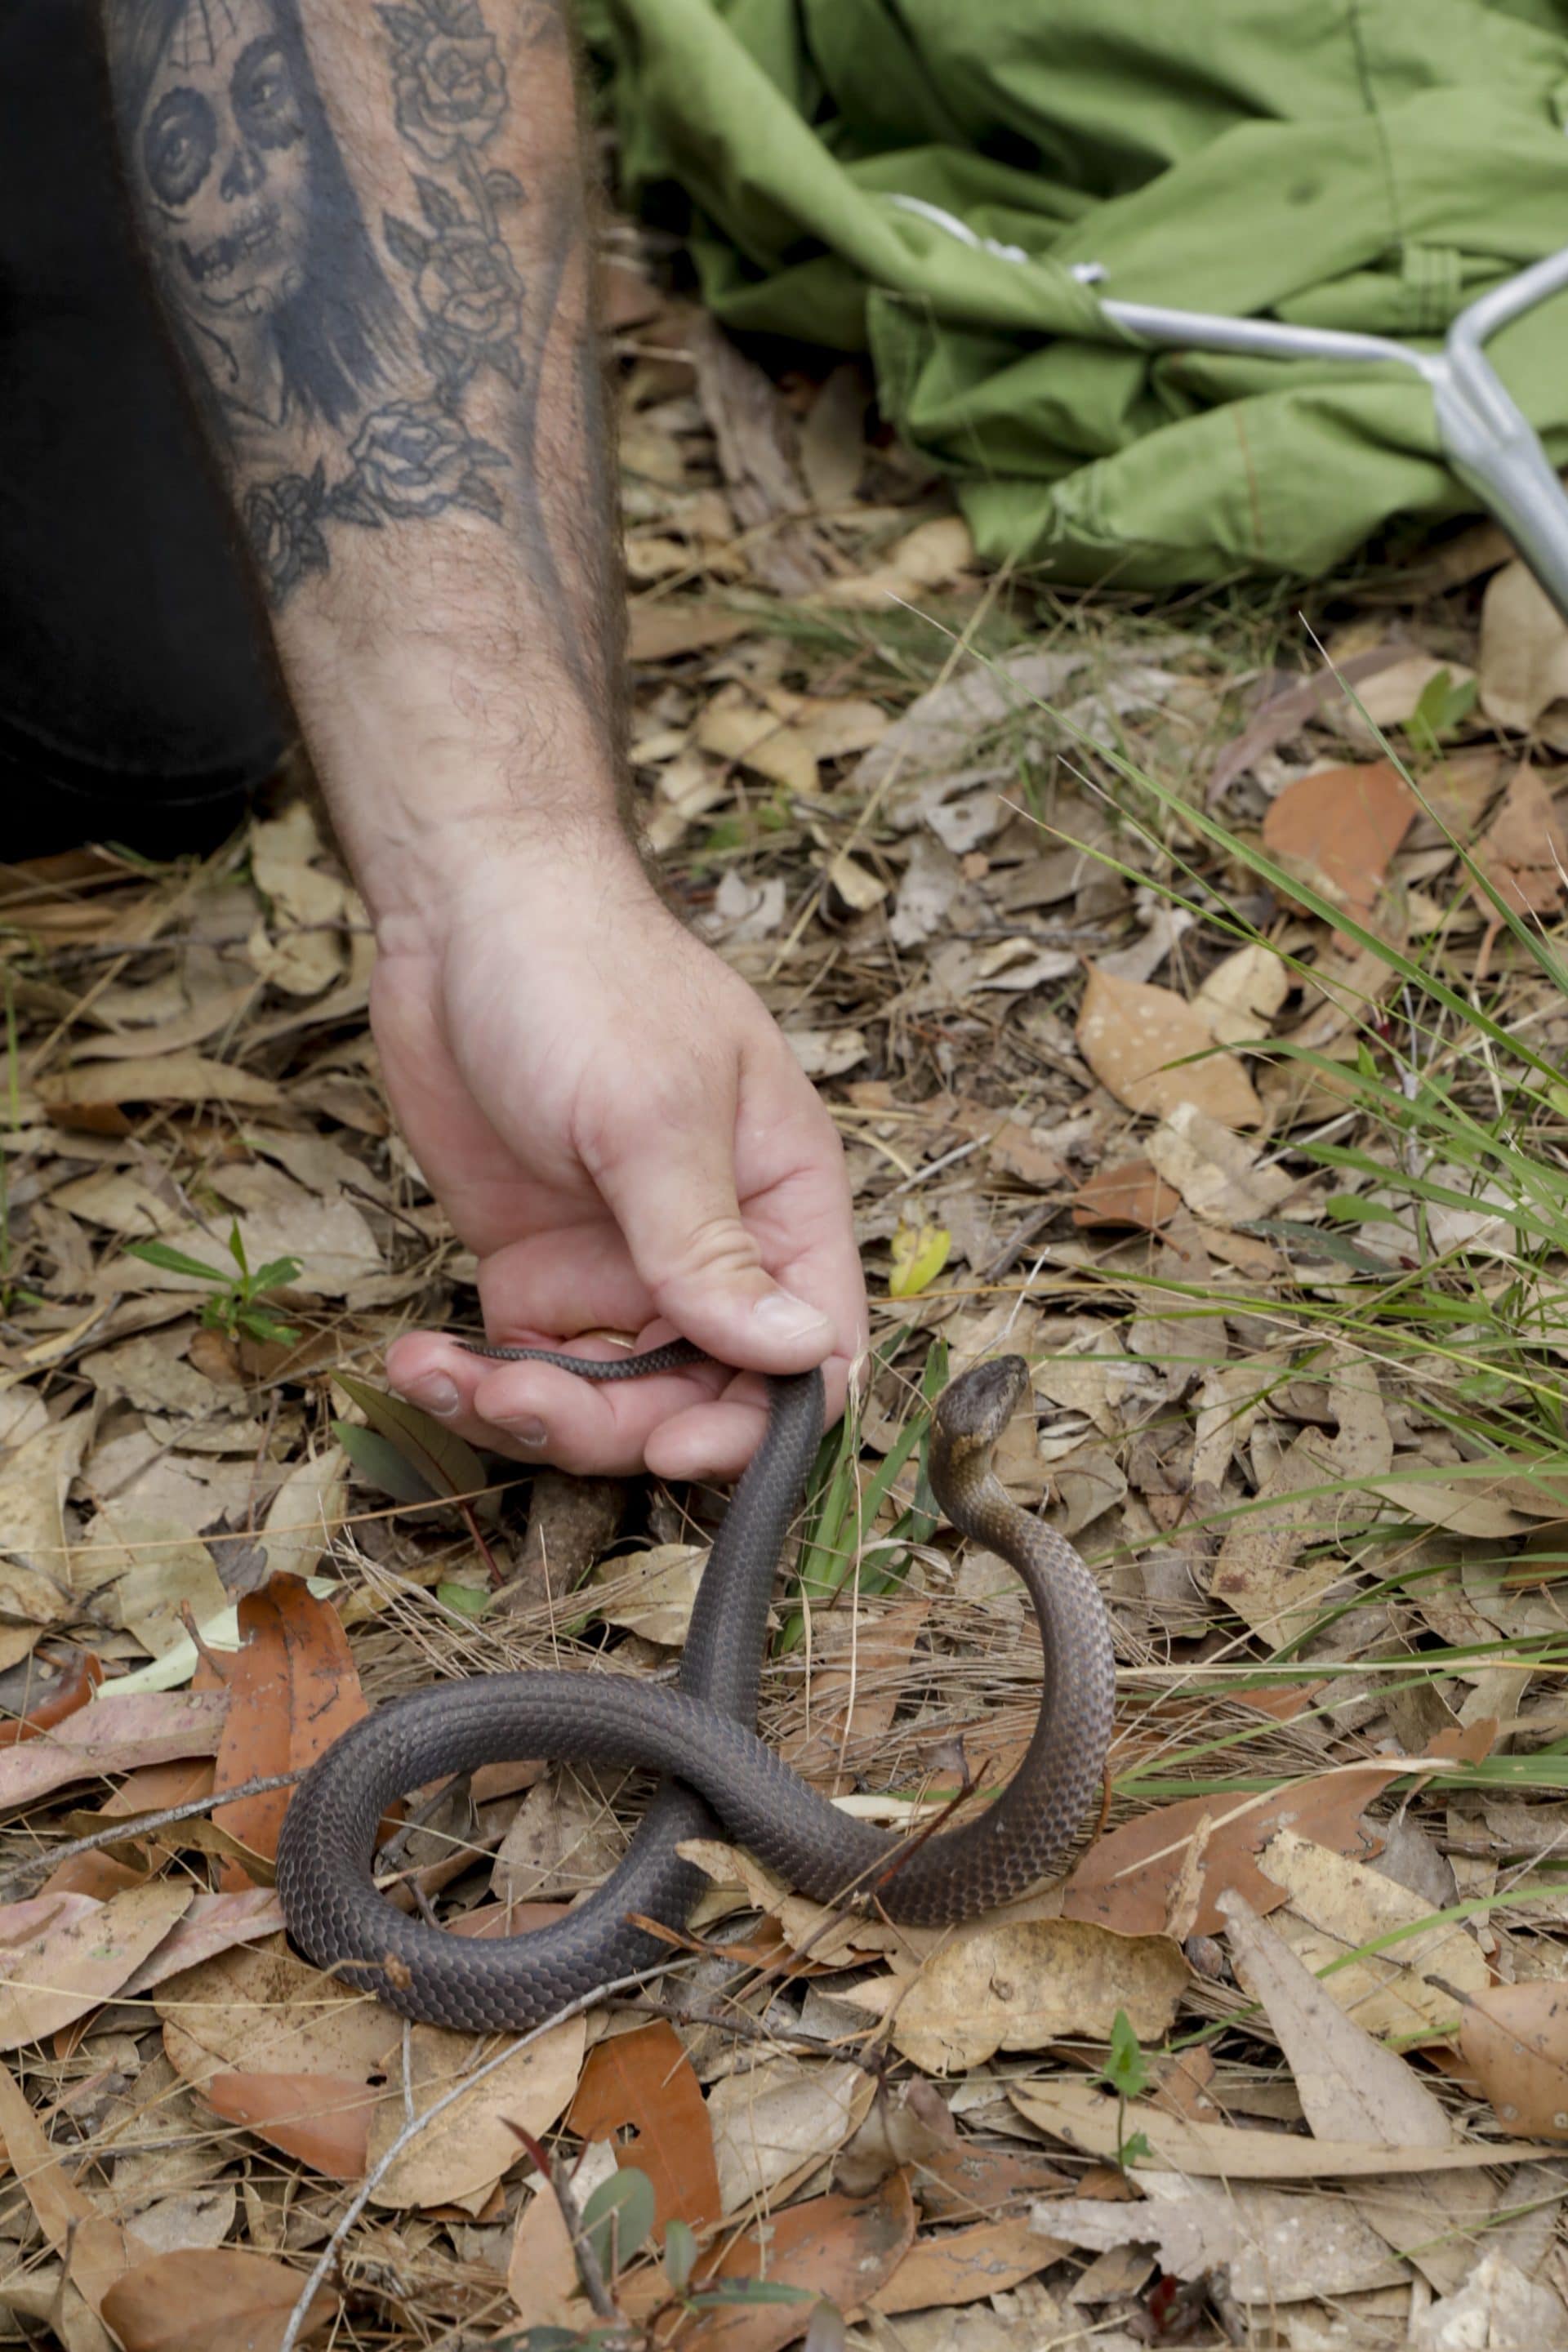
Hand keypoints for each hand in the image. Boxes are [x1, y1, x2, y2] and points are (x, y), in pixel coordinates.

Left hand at [374, 849, 865, 1477]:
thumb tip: (797, 1355)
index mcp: (782, 1207)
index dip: (758, 1425)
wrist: (461, 909)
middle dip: (614, 1429)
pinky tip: (422, 1364)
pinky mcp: (537, 1270)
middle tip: (525, 1405)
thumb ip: (709, 1247)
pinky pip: (526, 1367)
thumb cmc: (584, 977)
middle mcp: (713, 1251)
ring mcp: (621, 1266)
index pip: (812, 1354)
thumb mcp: (651, 1117)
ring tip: (457, 1381)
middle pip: (701, 1400)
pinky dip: (475, 1386)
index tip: (676, 1448)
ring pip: (607, 1402)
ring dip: (532, 1418)